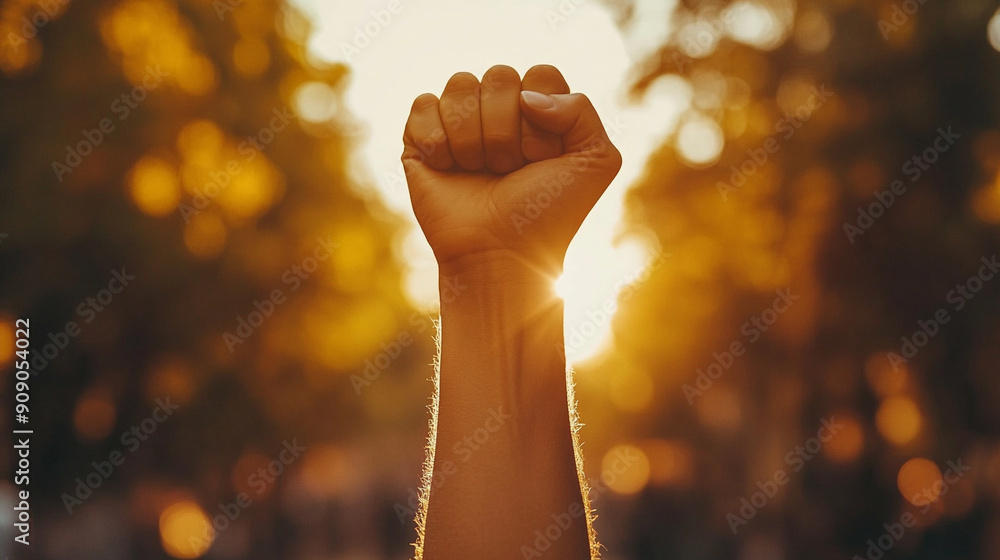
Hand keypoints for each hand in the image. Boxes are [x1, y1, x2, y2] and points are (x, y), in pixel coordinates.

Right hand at [401, 64, 621, 275]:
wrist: (500, 254)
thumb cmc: (547, 213)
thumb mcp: (596, 161)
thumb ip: (581, 109)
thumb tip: (525, 95)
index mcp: (540, 111)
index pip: (540, 75)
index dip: (543, 119)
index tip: (542, 159)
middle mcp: (499, 111)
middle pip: (500, 76)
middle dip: (507, 130)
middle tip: (509, 170)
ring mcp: (460, 123)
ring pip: (461, 84)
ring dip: (473, 137)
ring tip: (480, 172)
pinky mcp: (422, 139)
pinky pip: (424, 104)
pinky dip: (438, 140)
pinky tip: (448, 168)